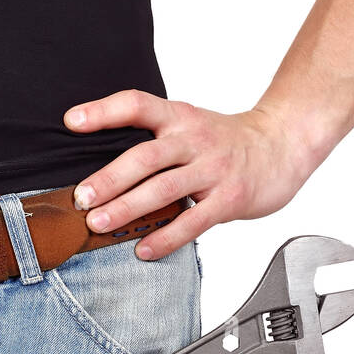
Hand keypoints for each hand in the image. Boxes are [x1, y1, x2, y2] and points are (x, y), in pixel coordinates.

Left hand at [65, 91, 320, 258]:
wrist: (283, 146)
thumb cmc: (224, 142)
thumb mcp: (188, 124)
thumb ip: (152, 138)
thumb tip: (98, 168)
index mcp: (179, 117)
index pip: (137, 104)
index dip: (103, 111)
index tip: (71, 121)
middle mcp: (194, 139)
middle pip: (146, 156)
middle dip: (109, 178)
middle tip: (81, 198)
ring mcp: (213, 169)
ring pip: (165, 189)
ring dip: (128, 209)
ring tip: (99, 224)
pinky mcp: (229, 199)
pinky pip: (193, 221)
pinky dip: (166, 237)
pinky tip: (143, 249)